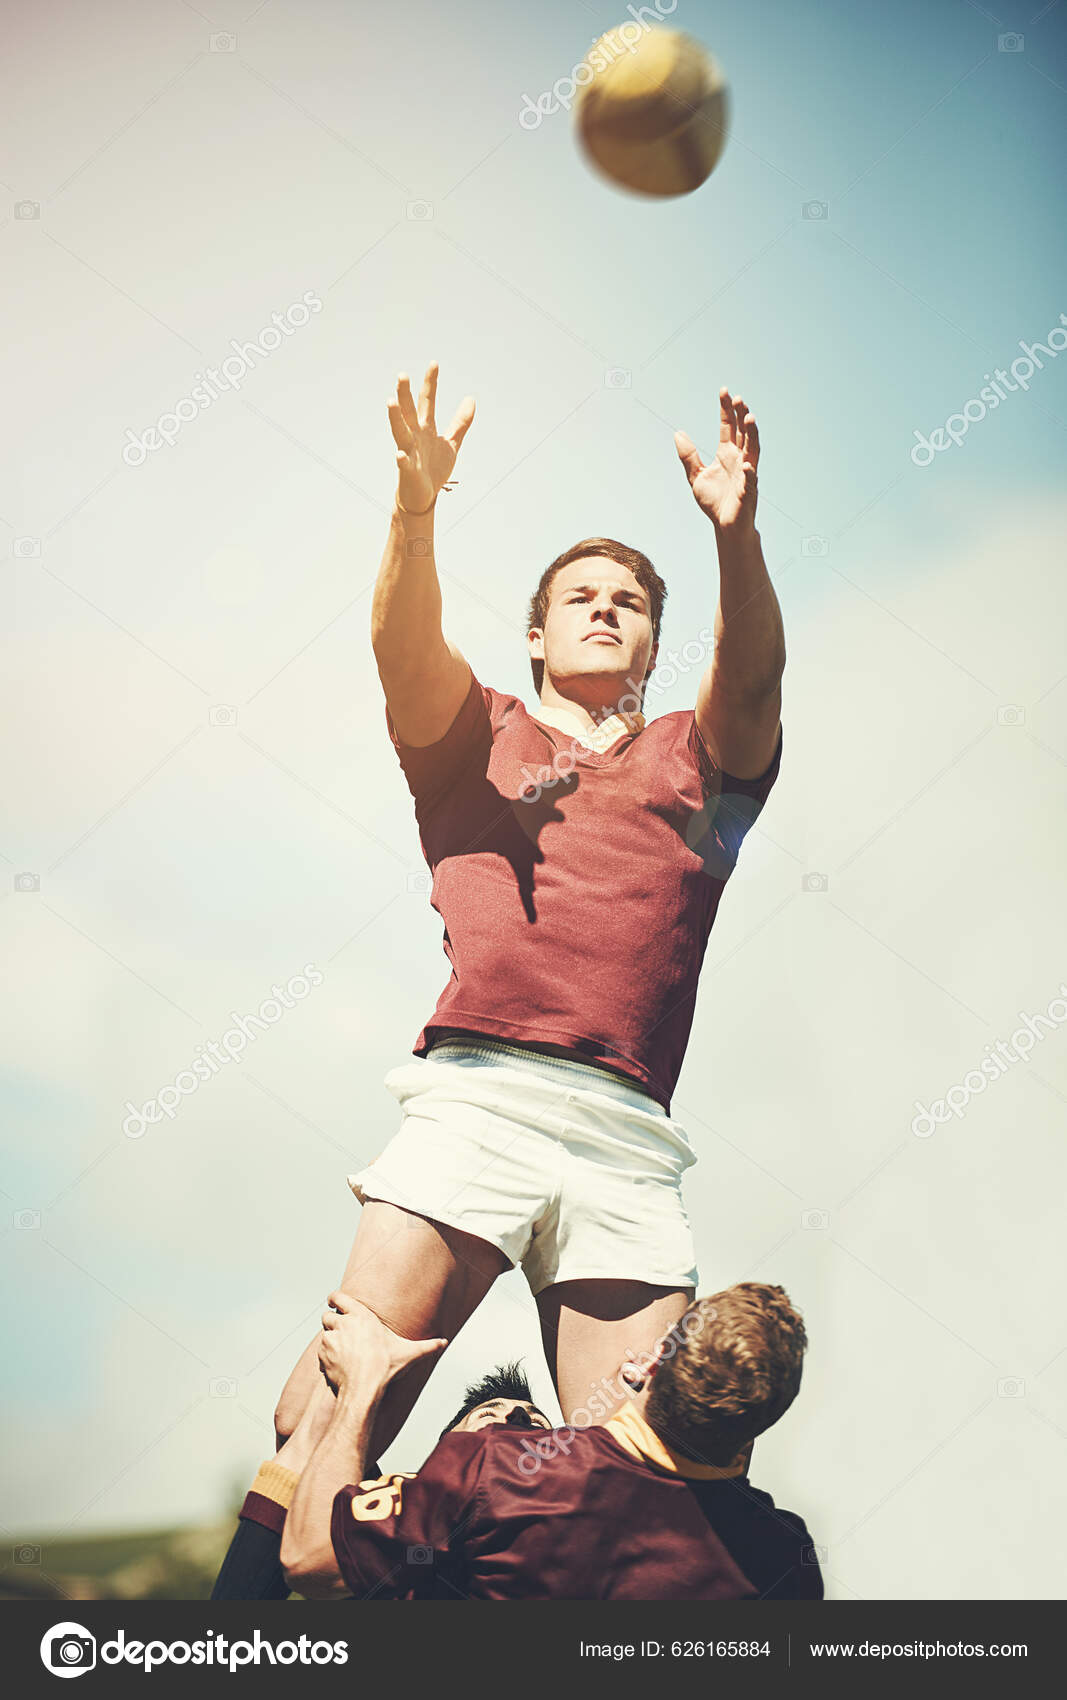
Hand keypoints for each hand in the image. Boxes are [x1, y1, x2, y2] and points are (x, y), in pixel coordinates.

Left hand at [317, 1290, 446, 1397]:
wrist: (364, 1389)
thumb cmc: (385, 1367)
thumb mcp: (409, 1353)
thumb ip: (427, 1346)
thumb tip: (445, 1343)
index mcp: (360, 1315)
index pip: (338, 1297)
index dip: (334, 1299)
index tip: (334, 1302)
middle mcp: (343, 1324)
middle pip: (327, 1316)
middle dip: (332, 1322)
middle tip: (342, 1331)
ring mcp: (330, 1340)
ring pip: (324, 1335)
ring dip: (330, 1341)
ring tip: (342, 1351)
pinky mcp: (323, 1357)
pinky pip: (321, 1354)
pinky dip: (327, 1358)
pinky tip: (339, 1365)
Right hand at [388, 362, 474, 515]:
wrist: (424, 496)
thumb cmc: (433, 468)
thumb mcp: (451, 444)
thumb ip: (460, 423)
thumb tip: (471, 399)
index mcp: (425, 428)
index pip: (428, 401)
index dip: (431, 383)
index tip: (434, 364)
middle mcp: (415, 436)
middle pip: (409, 412)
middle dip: (405, 394)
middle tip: (402, 375)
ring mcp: (409, 452)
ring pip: (400, 432)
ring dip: (395, 418)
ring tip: (391, 402)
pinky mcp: (409, 471)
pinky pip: (404, 464)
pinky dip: (402, 459)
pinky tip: (400, 455)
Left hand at [675, 388, 759, 531]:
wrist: (725, 526)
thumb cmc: (714, 502)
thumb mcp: (695, 476)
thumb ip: (688, 456)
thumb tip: (677, 434)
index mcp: (727, 454)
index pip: (728, 427)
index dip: (726, 409)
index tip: (724, 391)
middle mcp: (739, 459)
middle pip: (743, 432)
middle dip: (741, 415)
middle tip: (738, 398)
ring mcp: (746, 474)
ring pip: (753, 450)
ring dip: (752, 434)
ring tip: (750, 417)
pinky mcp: (748, 492)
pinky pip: (750, 481)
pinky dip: (749, 473)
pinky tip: (746, 464)